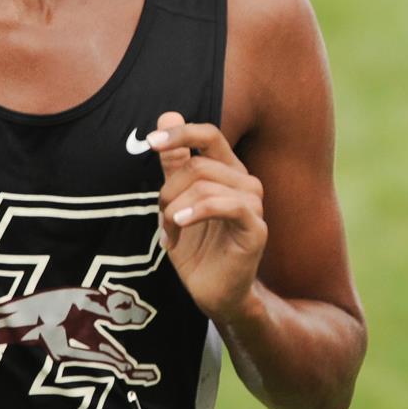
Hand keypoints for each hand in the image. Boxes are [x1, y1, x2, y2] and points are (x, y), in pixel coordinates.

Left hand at [149, 111, 266, 322]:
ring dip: (177, 208)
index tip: (151, 142)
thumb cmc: (198, 249)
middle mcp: (245, 183)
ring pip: (206, 185)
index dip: (181, 133)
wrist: (216, 294)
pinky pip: (227, 206)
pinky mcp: (256, 229)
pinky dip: (197, 211)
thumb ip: (174, 163)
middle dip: (169, 189)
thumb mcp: (176, 202)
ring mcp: (254, 205)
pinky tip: (179, 224)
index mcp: (228, 171)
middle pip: (198, 164)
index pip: (210, 135)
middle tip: (162, 216)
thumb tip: (167, 114)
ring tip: (171, 231)